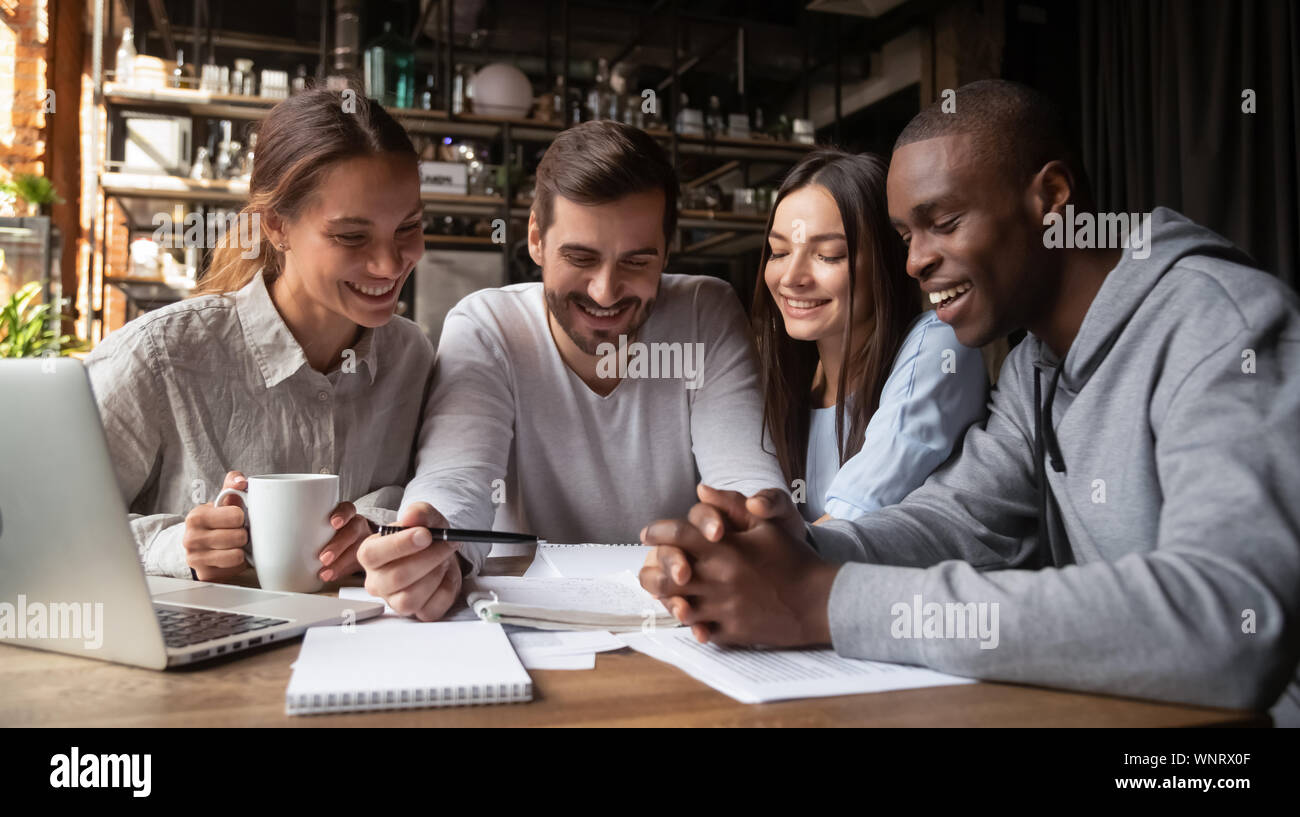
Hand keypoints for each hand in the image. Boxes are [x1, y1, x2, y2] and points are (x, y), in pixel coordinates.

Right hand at [183, 471, 249, 581]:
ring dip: (241, 550)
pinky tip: (229, 557)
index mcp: (196, 517)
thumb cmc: (216, 519)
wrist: (197, 543)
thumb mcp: (221, 499)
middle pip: (239, 537)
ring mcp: (196, 559)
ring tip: (234, 544)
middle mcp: (191, 539)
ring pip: (237, 555)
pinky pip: (234, 570)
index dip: (242, 517)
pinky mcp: (205, 575)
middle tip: (237, 532)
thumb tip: (242, 482)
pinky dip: (237, 564)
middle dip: (243, 534)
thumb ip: (232, 484)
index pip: (236, 516)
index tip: (236, 517)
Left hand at [316, 501, 371, 581]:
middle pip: (352, 531)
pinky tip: (332, 576)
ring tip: (325, 573)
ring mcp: (363, 542)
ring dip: (341, 563)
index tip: (333, 523)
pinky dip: (344, 572)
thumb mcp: (321, 524)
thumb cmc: (329, 533)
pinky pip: (358, 565)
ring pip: (358, 550)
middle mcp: (356, 527)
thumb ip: (309, 526)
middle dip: (338, 545)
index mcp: (346, 515)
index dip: (342, 515)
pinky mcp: (364, 558)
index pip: (347, 509)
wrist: (350, 543)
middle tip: (324, 558)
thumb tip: (280, 536)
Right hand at [358, 502, 462, 620]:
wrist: (443, 554)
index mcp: (370, 554)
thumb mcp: (425, 517)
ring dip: (436, 574)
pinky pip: (430, 610)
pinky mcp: (416, 613)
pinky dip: (445, 591)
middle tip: (446, 544)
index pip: (372, 554)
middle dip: (428, 558)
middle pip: (396, 577)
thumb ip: (418, 512)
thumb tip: (410, 517)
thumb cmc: (427, 538)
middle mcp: (377, 581)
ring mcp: (394, 601)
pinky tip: (445, 576)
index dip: (399, 545)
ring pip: (410, 598)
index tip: (425, 534)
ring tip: (443, 559)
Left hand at [639, 488, 837, 647]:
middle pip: (664, 577)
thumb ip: (732, 505)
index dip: (656, 533)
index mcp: (723, 549)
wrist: (819, 600)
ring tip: (665, 594)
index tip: (647, 534)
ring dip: (668, 599)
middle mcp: (717, 578)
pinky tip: (692, 615)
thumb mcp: (767, 524)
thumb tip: (701, 488)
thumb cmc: (793, 558)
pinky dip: (692, 623)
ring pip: (677, 607)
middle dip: (650, 572)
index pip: (676, 536)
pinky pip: (699, 630)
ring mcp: (722, 608)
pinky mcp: (731, 631)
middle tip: (649, 569)